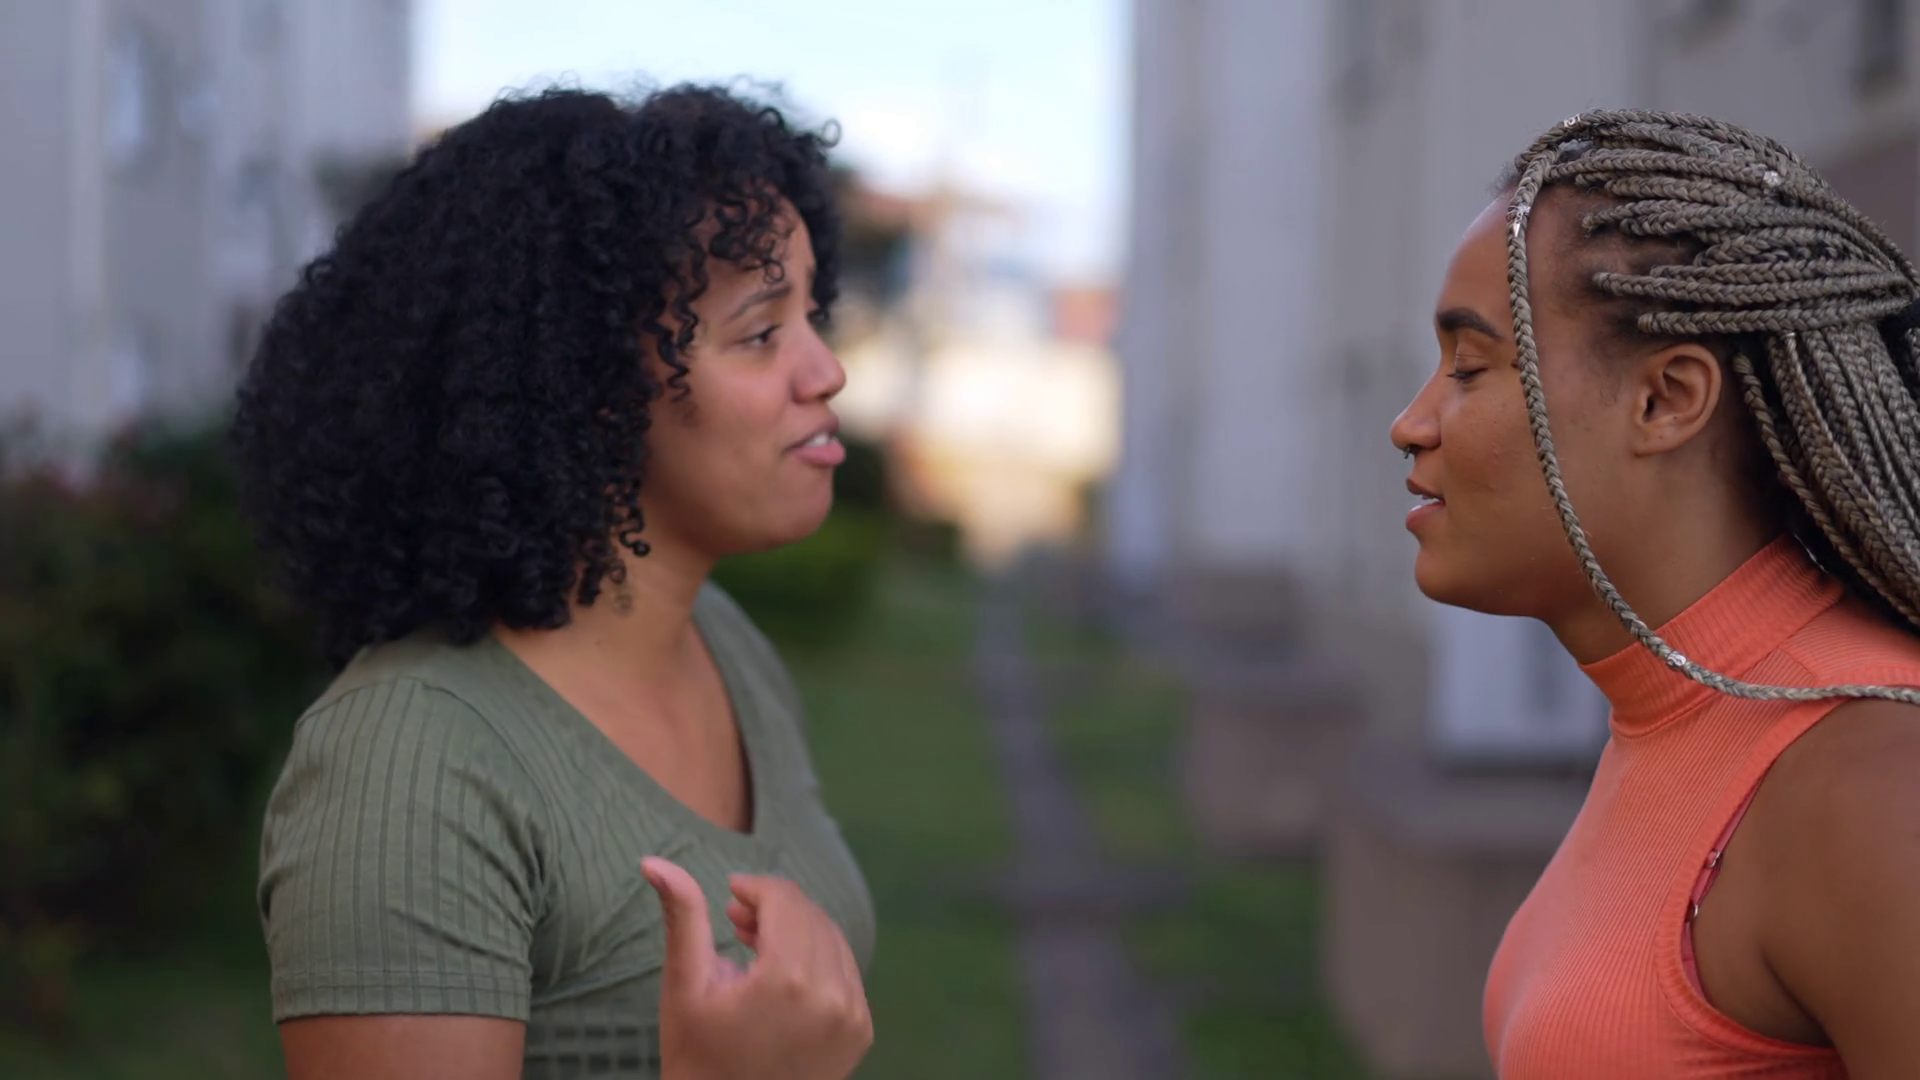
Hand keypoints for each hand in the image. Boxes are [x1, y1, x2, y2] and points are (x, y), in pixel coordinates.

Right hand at [642, 857, 872, 1079]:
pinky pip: (846, 973)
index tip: (730, 895)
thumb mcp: (685, 986)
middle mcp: (831, 994)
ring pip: (832, 940)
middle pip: (810, 916)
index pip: (785, 901)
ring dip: (797, 931)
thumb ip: (682, 917)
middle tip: (735, 917)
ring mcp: (852, 1016)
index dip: (756, 888)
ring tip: (755, 943)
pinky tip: (783, 973)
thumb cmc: (697, 1057)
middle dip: (774, 908)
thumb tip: (655, 861)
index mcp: (787, 979)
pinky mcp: (861, 1033)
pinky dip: (818, 961)